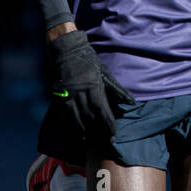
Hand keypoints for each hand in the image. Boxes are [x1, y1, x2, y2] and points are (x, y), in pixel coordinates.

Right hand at [46, 28, 135, 143]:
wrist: (67, 50)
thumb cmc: (89, 61)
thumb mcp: (105, 72)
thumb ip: (117, 89)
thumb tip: (131, 102)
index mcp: (93, 86)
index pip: (102, 110)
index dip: (108, 124)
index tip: (113, 134)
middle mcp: (80, 92)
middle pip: (89, 116)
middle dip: (97, 129)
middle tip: (104, 140)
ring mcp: (68, 94)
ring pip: (76, 118)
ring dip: (85, 129)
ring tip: (91, 139)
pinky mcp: (59, 96)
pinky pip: (66, 114)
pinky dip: (72, 124)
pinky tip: (78, 131)